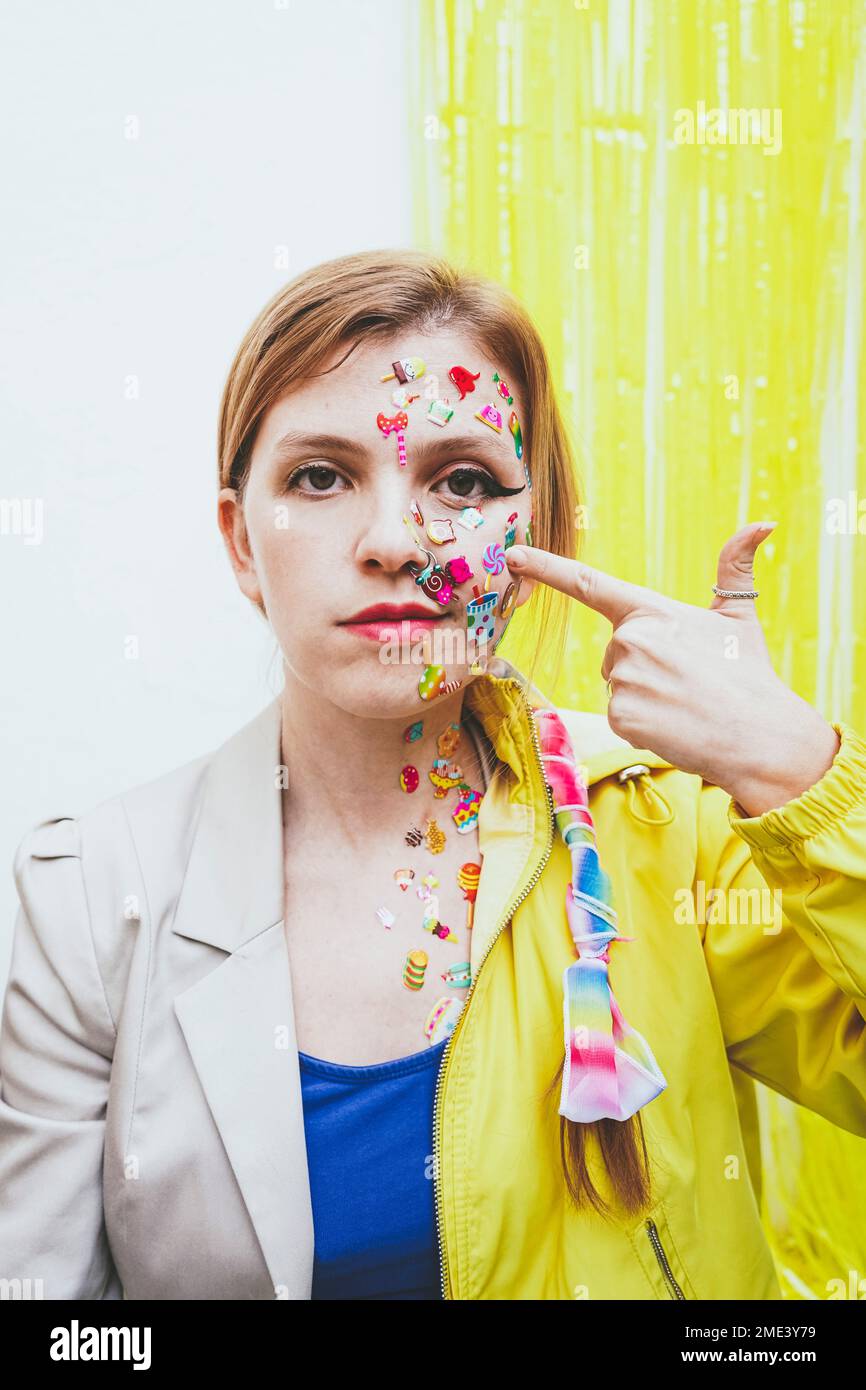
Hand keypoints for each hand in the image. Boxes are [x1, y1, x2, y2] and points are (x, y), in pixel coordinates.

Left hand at [504, 523, 839, 815]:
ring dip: (644, 699)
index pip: (589, 583)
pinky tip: (673, 725)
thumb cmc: (748, 675)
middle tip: (685, 683)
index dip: (546, 567)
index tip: (513, 555)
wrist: (761, 735)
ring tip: (684, 705)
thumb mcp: (738, 617)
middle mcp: (630, 639)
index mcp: (651, 610)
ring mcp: (622, 678)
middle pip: (614, 654)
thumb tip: (763, 523)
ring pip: (617, 687)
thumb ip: (735, 567)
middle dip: (642, 669)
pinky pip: (619, 718)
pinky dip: (643, 726)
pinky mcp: (619, 715)